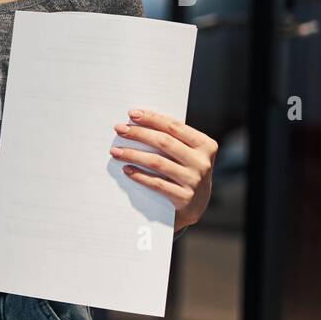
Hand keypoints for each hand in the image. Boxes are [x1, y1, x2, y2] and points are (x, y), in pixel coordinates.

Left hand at [109, 108, 216, 229]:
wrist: (195, 206)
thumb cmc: (184, 171)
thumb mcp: (187, 154)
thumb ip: (172, 140)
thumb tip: (137, 123)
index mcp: (205, 145)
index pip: (175, 127)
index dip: (152, 119)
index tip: (132, 114)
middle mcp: (202, 162)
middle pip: (164, 142)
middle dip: (139, 134)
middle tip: (119, 129)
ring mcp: (194, 180)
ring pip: (157, 162)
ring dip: (133, 154)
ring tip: (115, 151)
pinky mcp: (184, 197)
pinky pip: (156, 184)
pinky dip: (139, 175)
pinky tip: (125, 169)